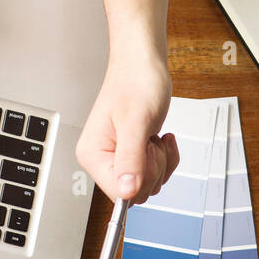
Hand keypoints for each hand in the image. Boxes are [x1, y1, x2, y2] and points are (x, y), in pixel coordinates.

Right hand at [76, 48, 177, 204]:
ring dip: (161, 161)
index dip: (140, 178)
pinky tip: (159, 138)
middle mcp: (101, 159)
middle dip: (153, 168)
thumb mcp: (136, 122)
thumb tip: (126, 191)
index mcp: (93, 154)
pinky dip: (165, 157)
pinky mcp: (132, 155)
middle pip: (136, 192)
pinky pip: (155, 173)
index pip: (117, 193)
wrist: (143, 65)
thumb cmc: (136, 82)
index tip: (145, 152)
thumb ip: (130, 159)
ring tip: (152, 135)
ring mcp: (117, 158)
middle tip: (149, 140)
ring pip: (148, 183)